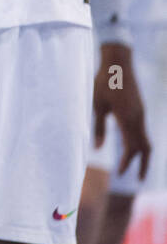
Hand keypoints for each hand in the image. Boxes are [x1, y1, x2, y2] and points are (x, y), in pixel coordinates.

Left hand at [93, 42, 150, 179]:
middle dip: (142, 165)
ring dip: (143, 155)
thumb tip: (98, 149)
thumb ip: (98, 127)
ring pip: (146, 140)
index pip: (132, 148)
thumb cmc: (103, 82)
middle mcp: (138, 119)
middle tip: (137, 180)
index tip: (121, 174)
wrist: (118, 63)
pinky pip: (143, 131)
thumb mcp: (96, 105)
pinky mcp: (140, 109)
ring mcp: (141, 114)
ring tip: (137, 167)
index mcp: (127, 119)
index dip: (128, 163)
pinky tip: (133, 147)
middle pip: (145, 148)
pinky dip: (140, 143)